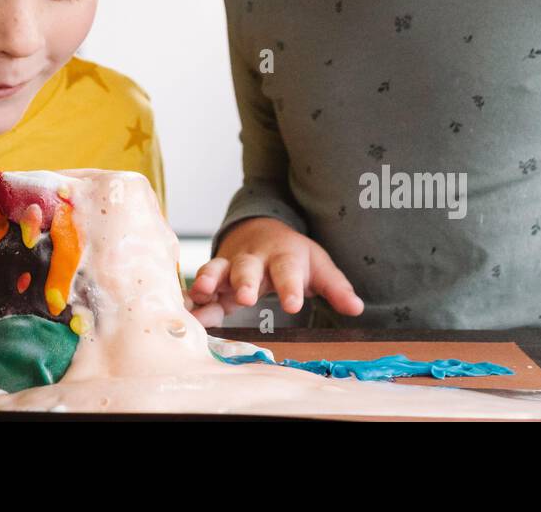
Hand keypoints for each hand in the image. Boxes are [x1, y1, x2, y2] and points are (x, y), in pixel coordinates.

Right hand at [187, 217, 362, 326]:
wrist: (259, 231)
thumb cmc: (291, 256)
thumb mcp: (318, 266)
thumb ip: (336, 288)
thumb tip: (357, 308)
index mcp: (283, 257)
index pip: (288, 271)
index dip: (290, 288)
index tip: (294, 305)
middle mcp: (254, 260)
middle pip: (248, 268)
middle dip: (245, 281)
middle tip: (246, 296)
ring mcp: (230, 267)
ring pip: (217, 270)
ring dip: (209, 280)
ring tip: (201, 293)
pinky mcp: (214, 278)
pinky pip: (200, 286)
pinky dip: (190, 296)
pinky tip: (182, 308)